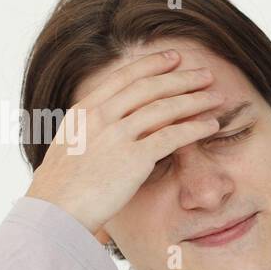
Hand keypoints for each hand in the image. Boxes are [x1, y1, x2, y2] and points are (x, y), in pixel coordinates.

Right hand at [24, 48, 221, 238]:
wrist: (54, 211)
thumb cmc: (60, 187)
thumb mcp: (69, 145)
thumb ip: (91, 129)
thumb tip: (107, 123)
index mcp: (84, 110)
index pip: (124, 77)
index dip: (152, 64)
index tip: (173, 58)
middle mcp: (101, 117)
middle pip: (149, 87)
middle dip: (182, 77)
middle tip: (205, 73)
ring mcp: (117, 136)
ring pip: (165, 108)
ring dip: (195, 99)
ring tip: (216, 97)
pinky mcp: (134, 159)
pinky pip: (173, 136)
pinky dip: (196, 128)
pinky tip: (212, 126)